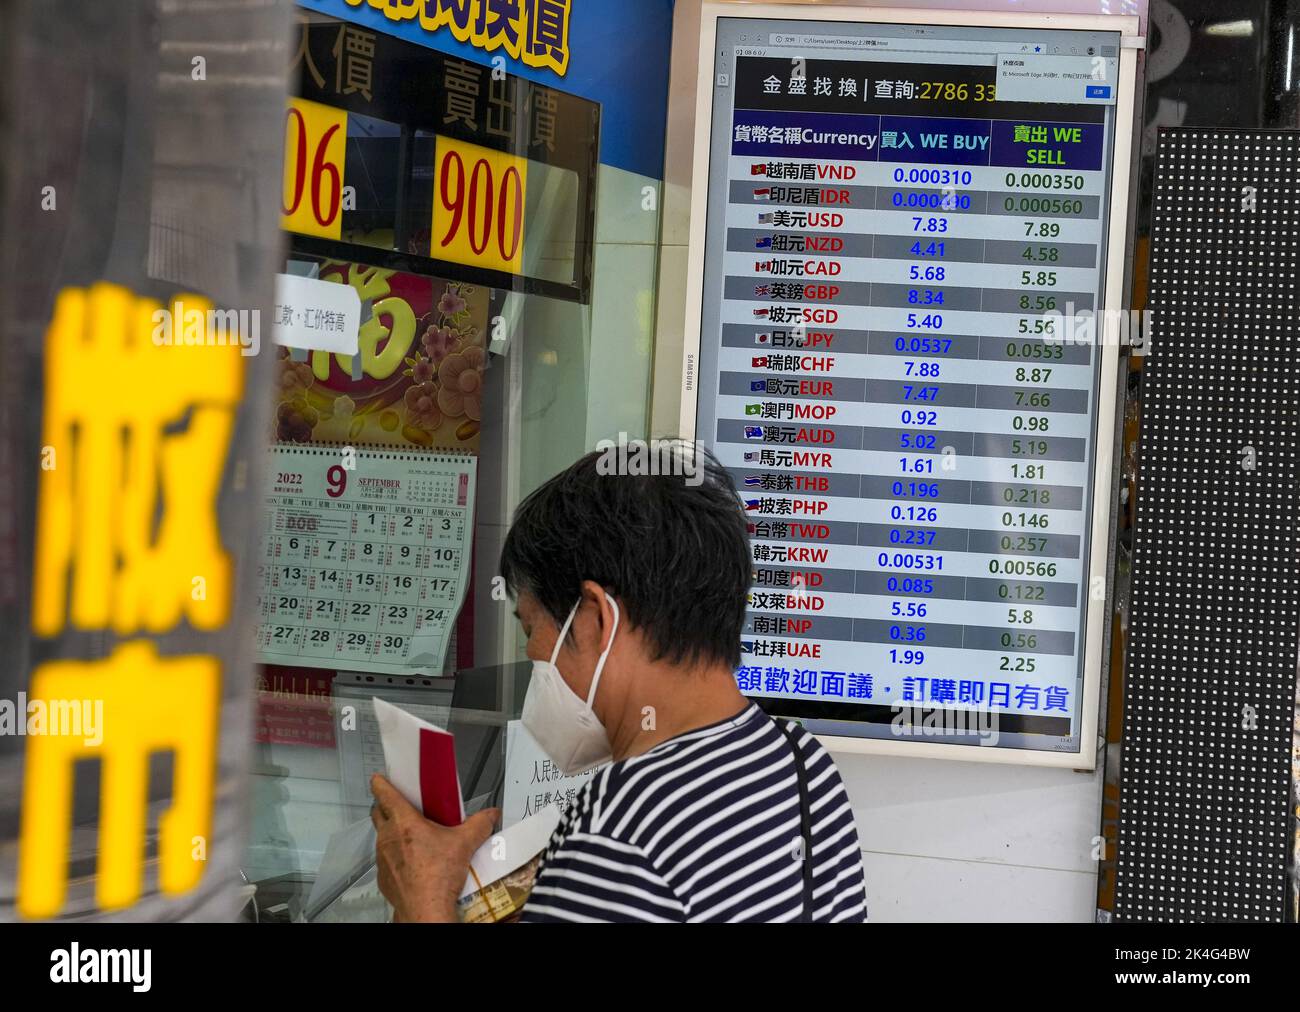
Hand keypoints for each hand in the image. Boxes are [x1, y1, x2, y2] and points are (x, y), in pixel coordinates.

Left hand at [370, 774, 498, 922]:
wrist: (425, 909)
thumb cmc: (437, 877)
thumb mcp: (465, 844)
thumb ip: (480, 824)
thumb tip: (490, 815)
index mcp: (404, 822)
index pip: (384, 795)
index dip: (380, 783)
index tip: (379, 778)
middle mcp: (388, 837)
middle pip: (378, 813)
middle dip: (385, 806)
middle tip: (401, 806)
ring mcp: (382, 857)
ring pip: (381, 836)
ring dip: (392, 832)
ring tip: (412, 836)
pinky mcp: (383, 875)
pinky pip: (385, 859)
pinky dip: (395, 856)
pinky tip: (413, 861)